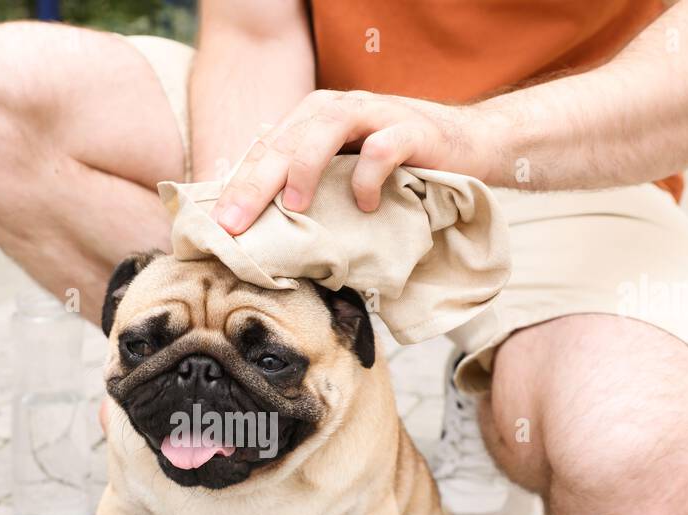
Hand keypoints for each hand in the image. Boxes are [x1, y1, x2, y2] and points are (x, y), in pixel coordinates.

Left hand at [211, 89, 488, 234]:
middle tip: (234, 223)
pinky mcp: (410, 129)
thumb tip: (264, 232)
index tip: (217, 227)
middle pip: (285, 141)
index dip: (238, 187)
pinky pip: (380, 148)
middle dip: (254, 183)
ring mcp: (374, 114)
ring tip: (295, 207)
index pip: (266, 150)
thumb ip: (310, 189)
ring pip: (324, 129)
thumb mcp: (346, 176)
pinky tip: (364, 206)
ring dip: (304, 167)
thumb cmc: (399, 167)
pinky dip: (367, 176)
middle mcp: (338, 109)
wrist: (470, 145)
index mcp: (313, 120)